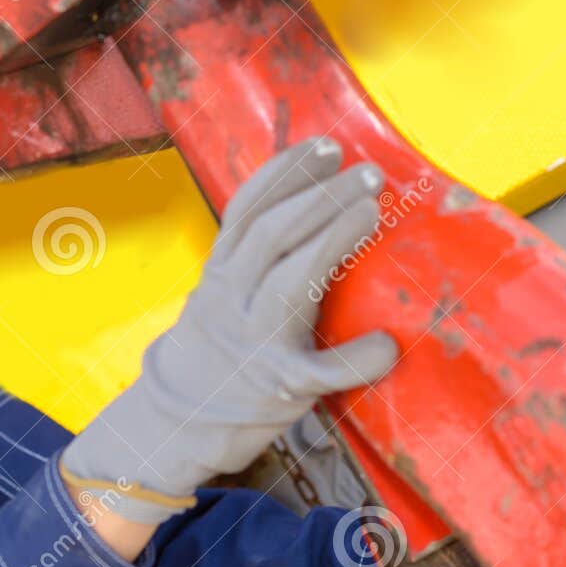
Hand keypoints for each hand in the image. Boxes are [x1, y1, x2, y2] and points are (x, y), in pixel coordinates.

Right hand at [58, 136, 398, 524]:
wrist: (180, 420)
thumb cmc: (221, 346)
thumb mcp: (224, 291)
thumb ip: (256, 255)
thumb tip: (315, 198)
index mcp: (220, 272)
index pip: (246, 209)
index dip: (286, 172)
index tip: (326, 146)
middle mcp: (230, 300)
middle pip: (270, 236)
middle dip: (320, 197)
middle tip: (367, 174)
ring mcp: (252, 343)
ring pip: (289, 285)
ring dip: (332, 241)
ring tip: (371, 211)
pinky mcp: (278, 386)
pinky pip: (318, 372)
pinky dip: (353, 360)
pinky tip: (385, 347)